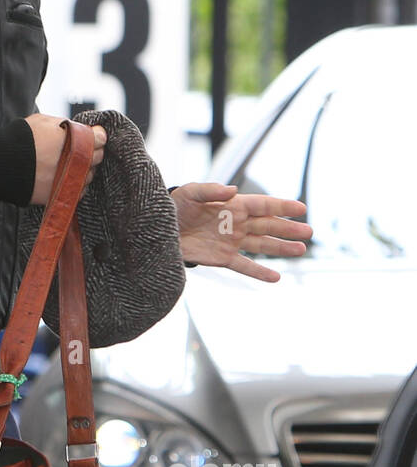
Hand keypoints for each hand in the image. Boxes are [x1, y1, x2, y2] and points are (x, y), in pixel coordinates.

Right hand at [26, 114, 105, 204]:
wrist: (2, 164)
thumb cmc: (21, 139)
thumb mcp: (44, 121)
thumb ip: (65, 125)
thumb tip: (79, 129)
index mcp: (75, 139)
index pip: (100, 138)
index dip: (96, 135)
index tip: (93, 135)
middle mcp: (77, 160)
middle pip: (97, 157)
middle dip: (91, 151)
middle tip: (79, 149)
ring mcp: (70, 179)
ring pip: (90, 175)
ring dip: (84, 169)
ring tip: (68, 164)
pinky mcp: (62, 193)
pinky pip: (79, 190)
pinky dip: (75, 184)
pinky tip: (64, 177)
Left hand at [170, 183, 312, 282]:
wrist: (157, 230)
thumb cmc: (173, 207)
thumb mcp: (189, 193)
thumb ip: (211, 190)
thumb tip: (233, 190)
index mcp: (232, 205)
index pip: (262, 205)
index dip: (281, 206)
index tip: (301, 208)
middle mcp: (235, 223)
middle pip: (268, 225)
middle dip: (288, 228)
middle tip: (309, 231)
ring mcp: (231, 241)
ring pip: (261, 245)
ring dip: (281, 248)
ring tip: (301, 250)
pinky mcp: (221, 258)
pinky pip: (244, 266)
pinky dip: (259, 272)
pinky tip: (276, 277)